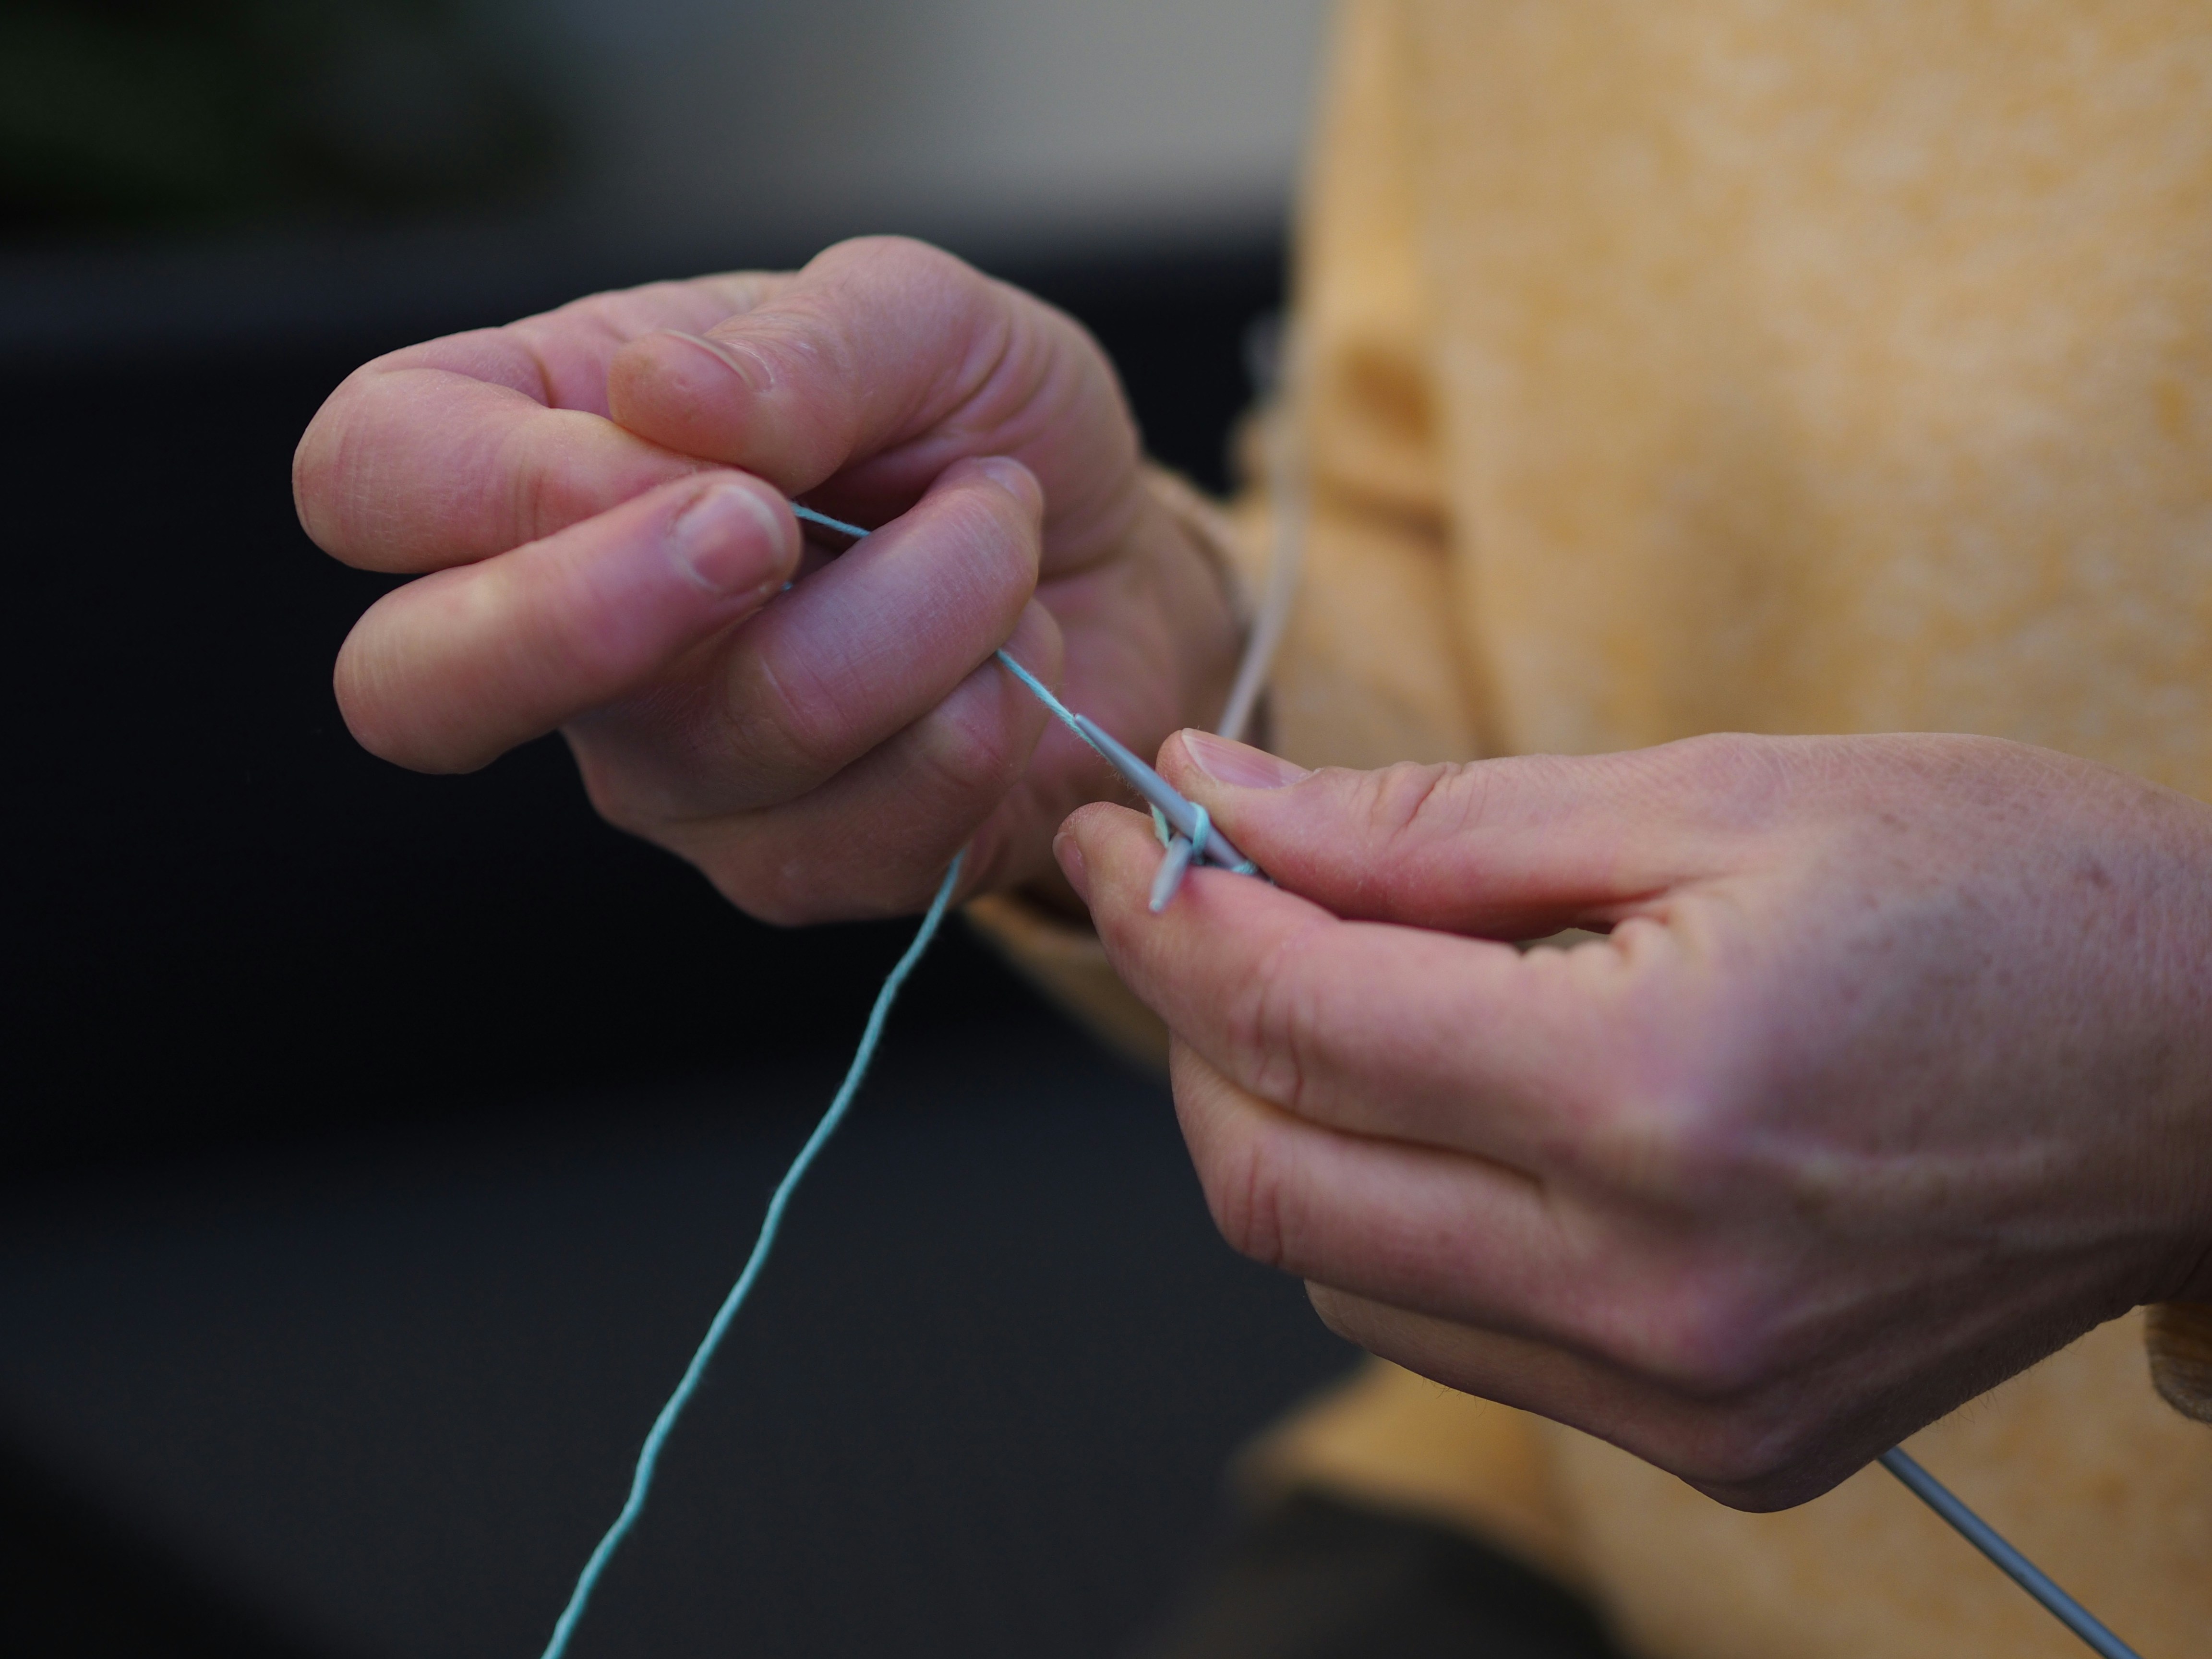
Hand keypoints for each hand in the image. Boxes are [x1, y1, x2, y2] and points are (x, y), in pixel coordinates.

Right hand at [295, 237, 1240, 919]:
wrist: (1112, 557)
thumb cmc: (976, 418)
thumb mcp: (921, 316)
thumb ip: (800, 346)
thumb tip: (657, 397)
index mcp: (537, 445)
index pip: (367, 478)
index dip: (499, 483)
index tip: (696, 450)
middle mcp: (565, 636)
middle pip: (412, 692)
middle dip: (590, 616)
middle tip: (769, 531)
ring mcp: (666, 775)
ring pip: (723, 743)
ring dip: (925, 611)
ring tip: (1001, 523)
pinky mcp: (795, 869)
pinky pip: (867, 831)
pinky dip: (987, 713)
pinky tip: (1019, 656)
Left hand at [1058, 729, 2211, 1508]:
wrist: (2209, 1067)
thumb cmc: (1993, 889)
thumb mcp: (1711, 795)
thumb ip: (1425, 827)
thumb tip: (1222, 803)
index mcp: (1658, 1096)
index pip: (1294, 1024)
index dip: (1168, 918)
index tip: (1122, 837)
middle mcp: (1657, 1288)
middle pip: (1274, 1183)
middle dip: (1193, 1033)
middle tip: (1197, 907)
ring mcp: (1684, 1395)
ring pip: (1341, 1273)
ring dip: (1289, 1125)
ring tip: (1342, 992)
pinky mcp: (1712, 1439)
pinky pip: (1455, 1333)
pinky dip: (1399, 1214)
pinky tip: (1457, 1107)